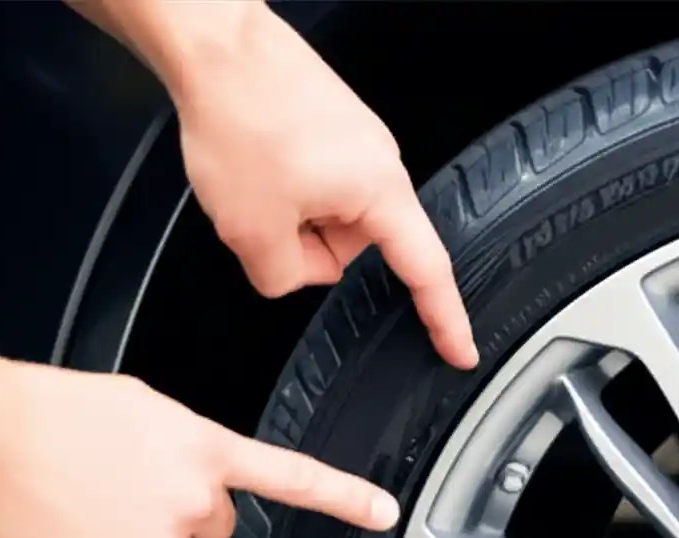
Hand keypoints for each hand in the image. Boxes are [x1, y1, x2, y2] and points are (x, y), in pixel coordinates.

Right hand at [0, 359, 398, 537]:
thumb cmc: (56, 413)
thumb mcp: (144, 408)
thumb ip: (185, 445)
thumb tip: (189, 471)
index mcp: (204, 451)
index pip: (291, 478)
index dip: (344, 498)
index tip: (383, 513)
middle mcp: (193, 501)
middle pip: (212, 525)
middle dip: (183, 512)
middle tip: (133, 488)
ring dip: (140, 537)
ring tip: (93, 502)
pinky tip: (75, 531)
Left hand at [167, 4, 478, 368]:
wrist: (216, 46)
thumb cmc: (243, 115)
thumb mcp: (251, 229)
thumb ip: (281, 278)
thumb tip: (287, 274)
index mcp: (381, 192)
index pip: (426, 272)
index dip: (445, 319)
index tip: (461, 350)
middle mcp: (379, 165)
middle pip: (352, 248)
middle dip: (304, 248)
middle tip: (260, 218)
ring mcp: (353, 145)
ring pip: (323, 218)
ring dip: (285, 216)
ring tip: (252, 179)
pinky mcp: (326, 131)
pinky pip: (310, 186)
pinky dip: (279, 189)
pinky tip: (252, 165)